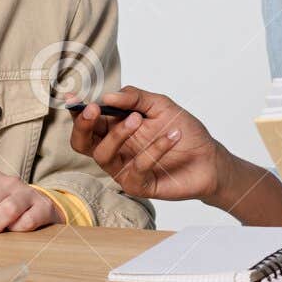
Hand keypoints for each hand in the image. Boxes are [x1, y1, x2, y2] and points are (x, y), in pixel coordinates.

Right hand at [67, 86, 227, 201]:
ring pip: (104, 155)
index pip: (88, 122)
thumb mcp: (160, 105)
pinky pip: (137, 168)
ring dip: (118, 133)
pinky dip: (155, 149)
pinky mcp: (139, 185)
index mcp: (114, 129)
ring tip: (138, 118)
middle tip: (94, 109)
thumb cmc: (183, 130)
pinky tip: (172, 135)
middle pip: (83, 143)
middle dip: (83, 126)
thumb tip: (108, 96)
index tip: (73, 99)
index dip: (77, 111)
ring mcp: (124, 169)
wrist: (209, 158)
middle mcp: (114, 150)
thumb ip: (135, 97)